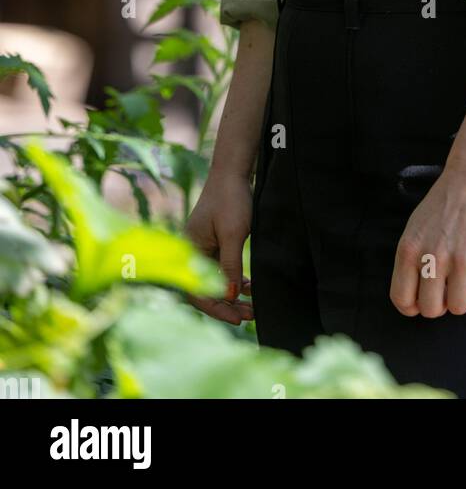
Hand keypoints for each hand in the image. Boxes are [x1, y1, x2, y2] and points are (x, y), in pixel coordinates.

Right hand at [184, 171, 254, 324]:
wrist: (234, 170)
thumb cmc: (231, 198)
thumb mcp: (233, 234)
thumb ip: (229, 265)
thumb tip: (228, 296)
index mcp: (189, 249)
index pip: (197, 290)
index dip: (217, 308)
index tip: (237, 318)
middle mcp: (193, 251)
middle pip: (205, 288)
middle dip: (226, 305)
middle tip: (249, 316)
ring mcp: (203, 247)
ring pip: (215, 280)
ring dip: (232, 294)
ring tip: (251, 306)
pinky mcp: (215, 242)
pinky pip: (221, 268)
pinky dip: (234, 279)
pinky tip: (248, 287)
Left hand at [389, 166, 465, 318]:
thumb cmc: (443, 203)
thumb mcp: (414, 228)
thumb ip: (411, 260)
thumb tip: (415, 298)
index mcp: (409, 250)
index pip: (401, 299)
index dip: (412, 307)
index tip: (423, 300)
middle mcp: (432, 257)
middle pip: (431, 310)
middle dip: (440, 305)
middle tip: (448, 288)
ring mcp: (461, 259)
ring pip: (459, 308)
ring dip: (464, 298)